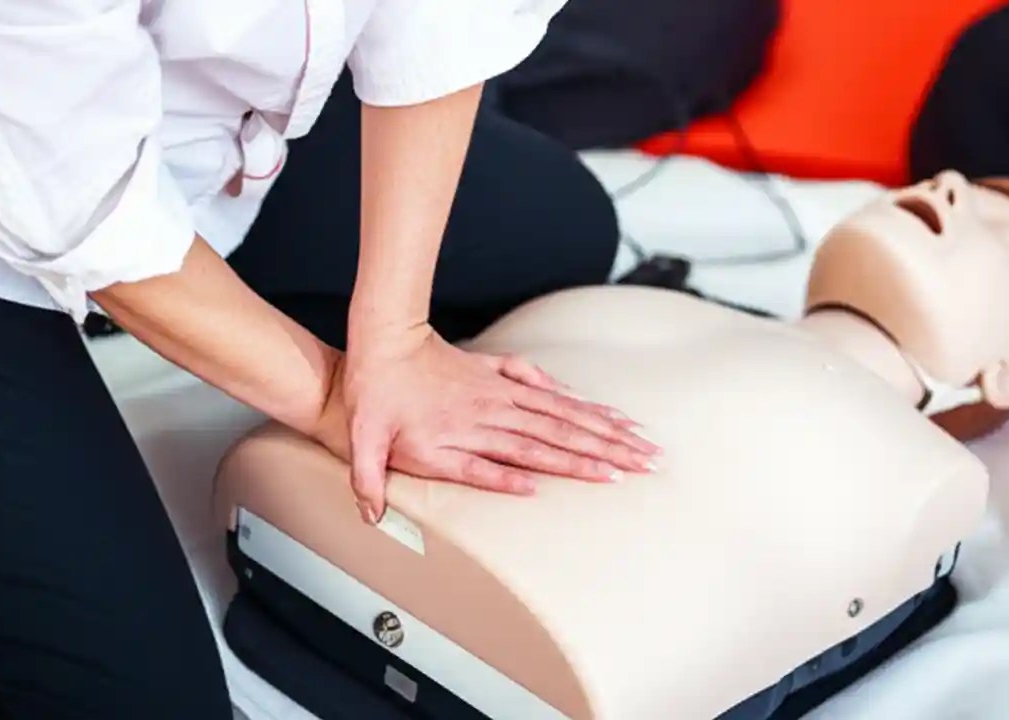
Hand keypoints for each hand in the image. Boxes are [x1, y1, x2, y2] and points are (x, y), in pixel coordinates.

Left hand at [310, 324, 659, 522]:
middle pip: (558, 433)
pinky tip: (597, 409)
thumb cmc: (375, 396)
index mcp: (464, 433)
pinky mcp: (498, 374)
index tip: (607, 477)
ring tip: (638, 438)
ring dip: (601, 426)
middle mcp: (490, 411)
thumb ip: (368, 481)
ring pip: (560, 411)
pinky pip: (543, 386)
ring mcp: (498, 391)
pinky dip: (572, 397)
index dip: (571, 467)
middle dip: (606, 449)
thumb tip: (376, 515)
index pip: (530, 455)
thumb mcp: (362, 442)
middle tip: (645, 461)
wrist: (382, 340)